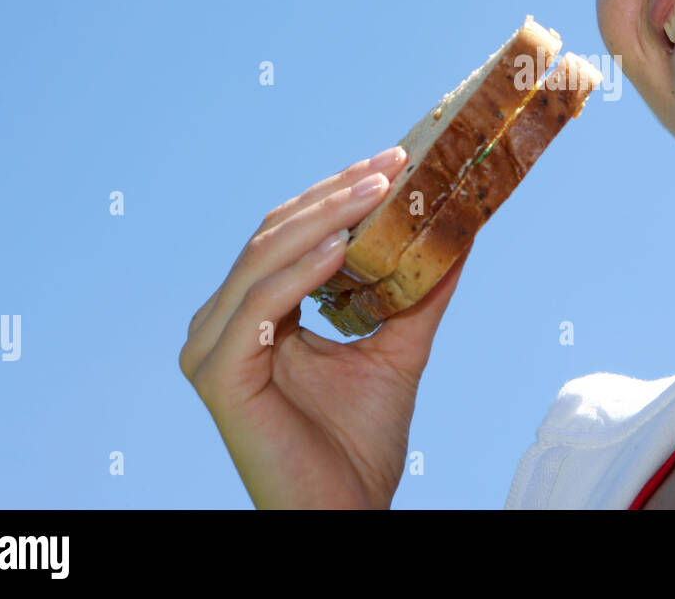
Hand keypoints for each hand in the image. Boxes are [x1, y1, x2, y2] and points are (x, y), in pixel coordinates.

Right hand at [179, 146, 470, 508]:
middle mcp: (225, 322)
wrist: (345, 514)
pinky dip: (299, 272)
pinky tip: (343, 247)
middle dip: (337, 193)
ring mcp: (213, 347)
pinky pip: (258, 306)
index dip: (339, 192)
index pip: (290, 231)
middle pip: (275, 232)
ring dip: (324, 217)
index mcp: (257, 312)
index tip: (394, 161)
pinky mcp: (217, 375)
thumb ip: (419, 293)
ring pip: (265, 257)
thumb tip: (460, 233)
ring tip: (378, 191)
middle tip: (393, 162)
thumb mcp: (397, 348)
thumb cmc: (360, 443)